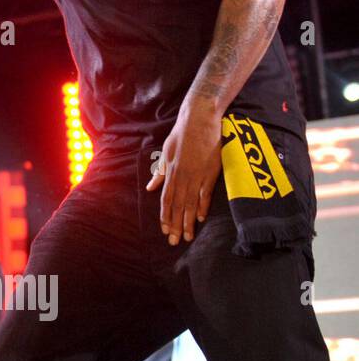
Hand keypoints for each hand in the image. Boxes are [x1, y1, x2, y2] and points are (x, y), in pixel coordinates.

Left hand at [146, 103, 223, 244]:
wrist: (200, 119)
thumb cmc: (182, 134)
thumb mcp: (166, 152)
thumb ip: (160, 172)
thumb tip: (151, 188)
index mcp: (170, 172)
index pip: (165, 200)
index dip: (165, 216)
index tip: (164, 230)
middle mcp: (181, 176)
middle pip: (177, 205)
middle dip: (175, 224)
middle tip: (174, 242)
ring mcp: (196, 175)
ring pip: (189, 203)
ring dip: (187, 221)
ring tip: (186, 236)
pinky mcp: (210, 171)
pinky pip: (204, 193)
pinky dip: (201, 206)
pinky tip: (199, 218)